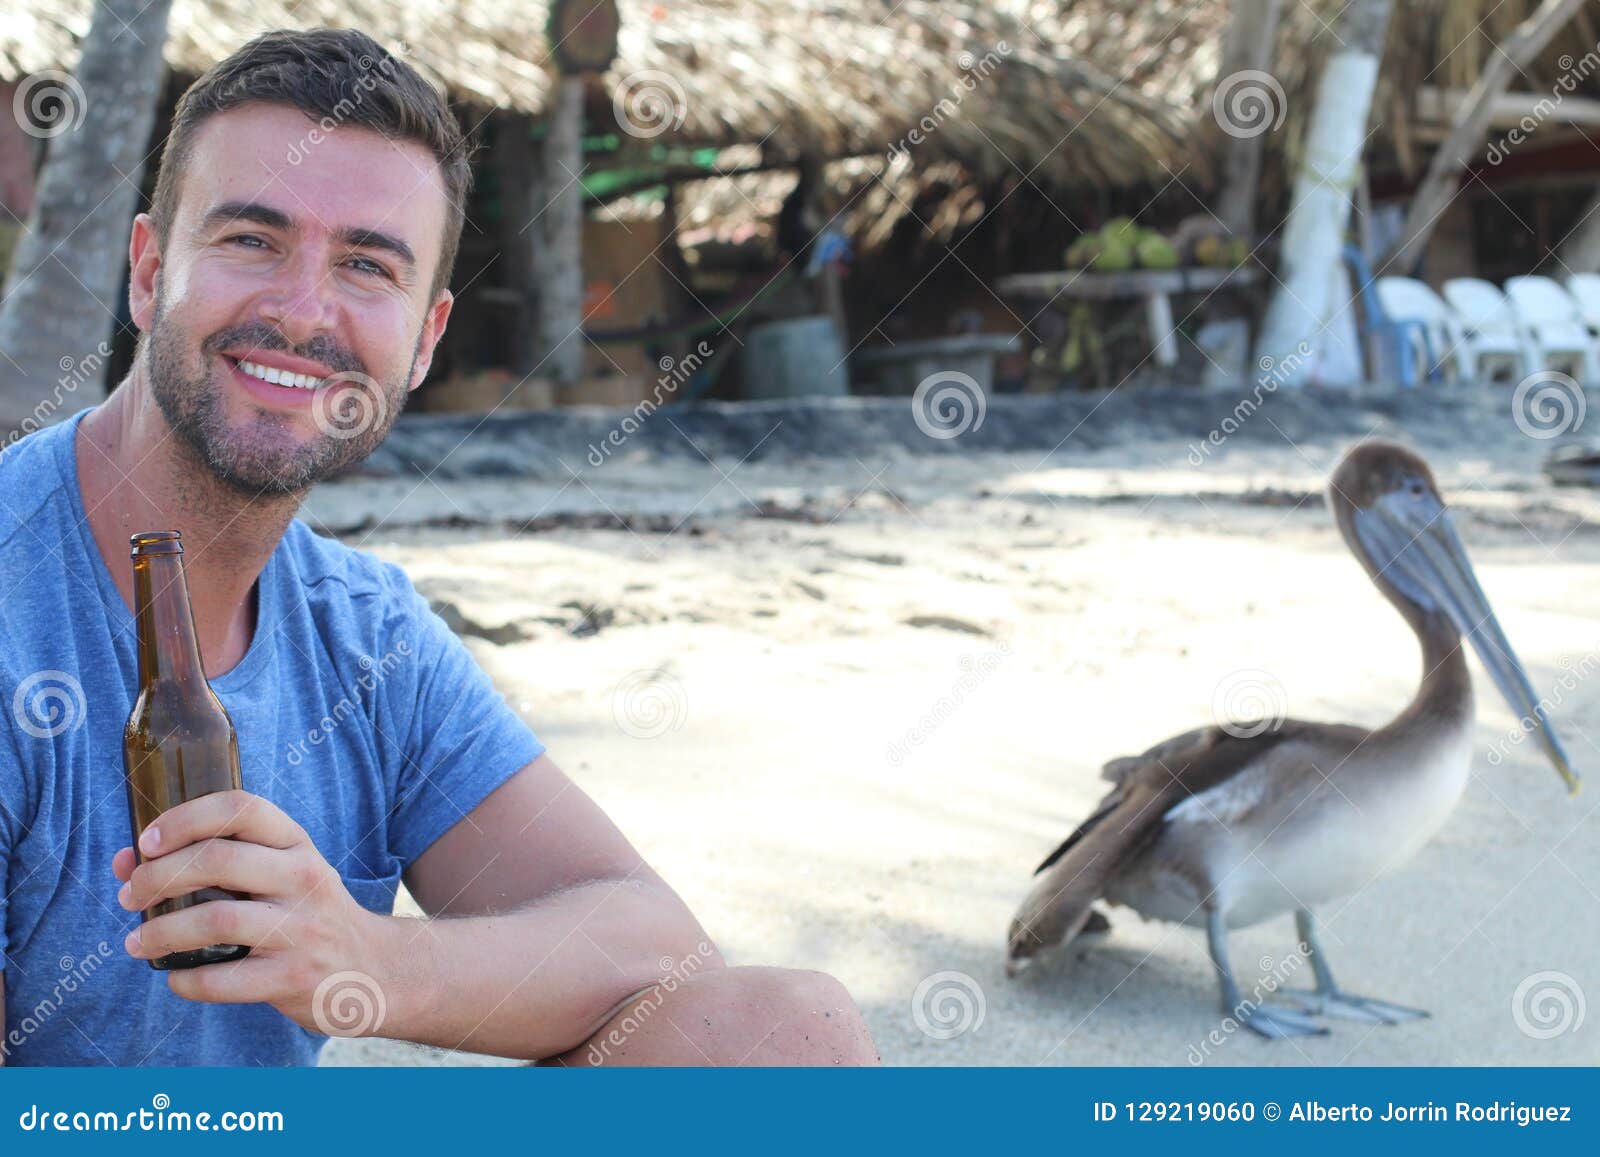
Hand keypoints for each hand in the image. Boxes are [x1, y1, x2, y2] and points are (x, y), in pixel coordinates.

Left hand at [114, 789, 390, 1035]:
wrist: (370, 969)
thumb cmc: (306, 914)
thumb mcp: (280, 873)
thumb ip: (213, 861)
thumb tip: (126, 861)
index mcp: (297, 844)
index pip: (241, 808)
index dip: (185, 818)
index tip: (147, 841)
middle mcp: (303, 879)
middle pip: (218, 860)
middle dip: (157, 877)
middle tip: (129, 896)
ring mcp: (301, 929)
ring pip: (215, 920)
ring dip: (160, 932)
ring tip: (136, 941)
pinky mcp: (293, 977)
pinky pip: (222, 979)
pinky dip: (185, 980)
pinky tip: (175, 977)